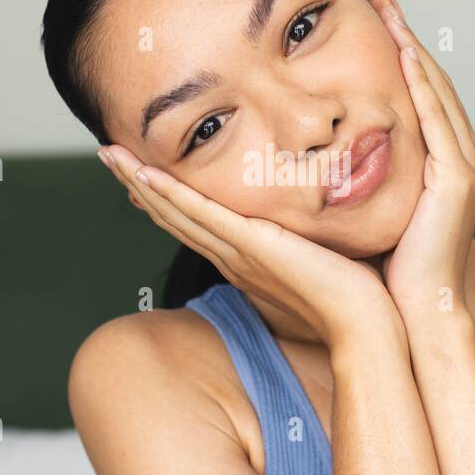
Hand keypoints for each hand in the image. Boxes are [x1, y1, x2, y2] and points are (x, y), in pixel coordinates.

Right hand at [98, 144, 402, 349]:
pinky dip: (172, 196)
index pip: (195, 221)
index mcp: (246, 257)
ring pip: (176, 212)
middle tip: (108, 153)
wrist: (366, 322)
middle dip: (138, 184)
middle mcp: (232, 256)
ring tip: (111, 154)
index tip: (142, 169)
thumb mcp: (323, 252)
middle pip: (173, 215)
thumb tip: (320, 215)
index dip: (165, 196)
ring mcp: (237, 253)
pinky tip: (147, 176)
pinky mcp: (250, 248)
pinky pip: (202, 216)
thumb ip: (311, 235)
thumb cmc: (354, 292)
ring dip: (140, 183)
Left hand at [376, 3, 474, 320]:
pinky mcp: (460, 181)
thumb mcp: (368, 204)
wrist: (413, 313)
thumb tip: (310, 147)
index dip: (389, 36)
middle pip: (424, 72)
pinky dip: (422, 85)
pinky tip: (402, 52)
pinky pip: (439, 122)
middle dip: (397, 21)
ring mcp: (465, 165)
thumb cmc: (384, 266)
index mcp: (439, 157)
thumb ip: (355, 169)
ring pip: (433, 86)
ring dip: (406, 38)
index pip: (411, 83)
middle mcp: (459, 154)